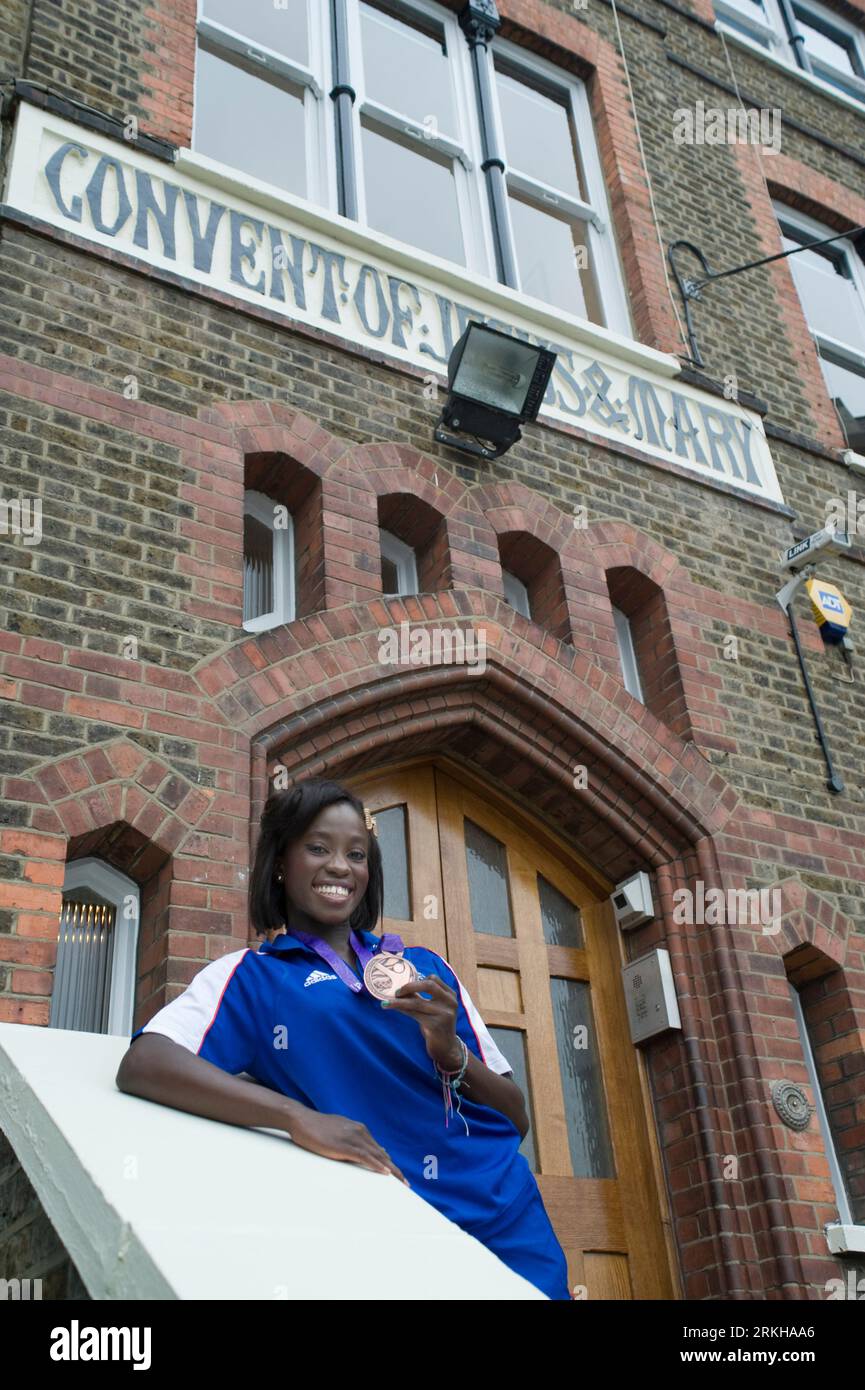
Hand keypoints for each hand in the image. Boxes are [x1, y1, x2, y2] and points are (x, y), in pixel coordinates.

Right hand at [285, 1109, 409, 1185]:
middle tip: (406, 1184)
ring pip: (377, 1156)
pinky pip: (365, 1157)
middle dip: (395, 1170)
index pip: (378, 1150)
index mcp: (359, 1130)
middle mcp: (360, 1132)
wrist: (301, 1119)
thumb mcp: (338, 1133)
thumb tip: (361, 1150)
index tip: (399, 1176)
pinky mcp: (344, 1145)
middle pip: (382, 1154)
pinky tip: (385, 1173)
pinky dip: (377, 1165)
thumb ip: (351, 1140)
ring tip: (401, 1183)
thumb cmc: (316, 1128)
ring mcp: (353, 1138)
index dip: (390, 1163)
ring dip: (391, 1170)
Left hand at [382, 974, 462, 1070]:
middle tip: (396, 992)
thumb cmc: (437, 1025)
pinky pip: (414, 1014)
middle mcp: (450, 1002)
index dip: (417, 979)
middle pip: (429, 985)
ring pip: (417, 1002)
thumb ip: (420, 997)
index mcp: (450, 995)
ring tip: (386, 1002)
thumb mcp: (432, 1008)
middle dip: (409, 986)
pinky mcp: (435, 1025)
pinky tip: (393, 1009)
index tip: (404, 984)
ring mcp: (444, 1014)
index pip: (434, 979)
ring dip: (399, 1001)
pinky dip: (402, 1009)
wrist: (447, 1048)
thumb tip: (400, 988)